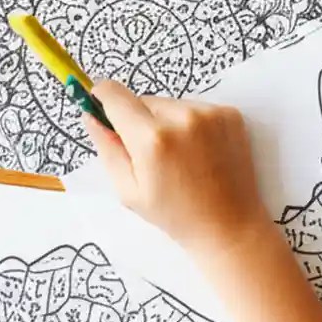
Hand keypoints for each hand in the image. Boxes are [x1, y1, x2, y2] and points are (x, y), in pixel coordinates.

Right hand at [85, 80, 267, 257]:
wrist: (229, 227)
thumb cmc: (176, 215)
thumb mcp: (129, 191)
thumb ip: (107, 148)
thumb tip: (91, 115)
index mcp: (152, 139)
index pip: (114, 95)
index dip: (102, 98)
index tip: (100, 105)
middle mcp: (182, 118)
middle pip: (143, 101)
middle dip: (139, 121)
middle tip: (150, 155)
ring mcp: (209, 114)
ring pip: (169, 104)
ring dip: (166, 122)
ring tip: (179, 157)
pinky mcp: (229, 114)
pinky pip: (195, 107)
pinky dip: (191, 124)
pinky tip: (199, 152)